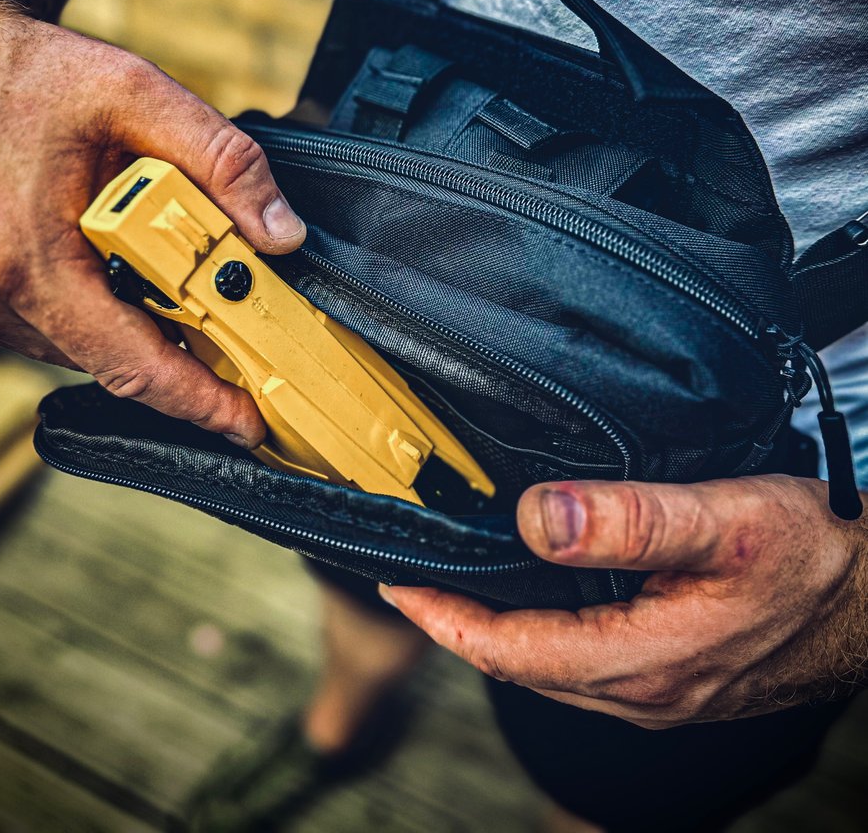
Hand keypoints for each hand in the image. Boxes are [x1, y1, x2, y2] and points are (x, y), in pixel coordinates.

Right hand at [0, 5, 305, 446]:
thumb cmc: (34, 79)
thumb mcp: (137, 93)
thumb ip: (221, 159)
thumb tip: (281, 233)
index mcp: (28, 252)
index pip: (128, 360)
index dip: (197, 401)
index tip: (249, 423)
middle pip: (114, 359)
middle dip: (185, 353)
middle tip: (242, 334)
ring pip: (87, 347)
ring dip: (140, 323)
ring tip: (175, 274)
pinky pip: (58, 328)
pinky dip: (102, 309)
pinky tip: (123, 265)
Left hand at [381, 474, 867, 726]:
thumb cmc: (812, 556)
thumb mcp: (721, 521)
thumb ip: (629, 521)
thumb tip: (535, 518)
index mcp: (643, 659)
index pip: (510, 650)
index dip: (445, 620)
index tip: (397, 584)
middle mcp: (646, 689)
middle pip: (524, 665)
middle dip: (462, 626)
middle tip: (418, 580)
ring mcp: (664, 689)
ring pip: (556, 668)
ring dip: (502, 631)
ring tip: (465, 587)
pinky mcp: (680, 674)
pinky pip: (590, 662)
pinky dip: (547, 632)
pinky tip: (545, 598)